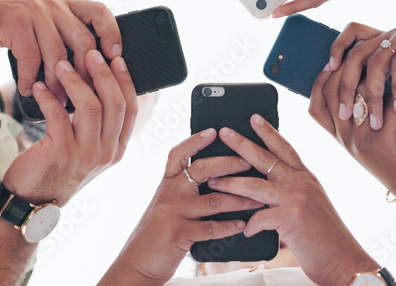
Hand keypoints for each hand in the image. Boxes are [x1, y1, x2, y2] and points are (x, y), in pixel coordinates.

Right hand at [0, 0, 121, 100]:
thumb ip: (61, 34)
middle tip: (84, 96)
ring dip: (58, 83)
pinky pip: (30, 58)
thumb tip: (88, 68)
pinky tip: (27, 90)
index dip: (112, 34)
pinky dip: (30, 78)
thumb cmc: (5, 23)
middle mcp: (53, 5)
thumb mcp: (40, 21)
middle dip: (85, 73)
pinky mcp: (14, 23)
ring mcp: (34, 12)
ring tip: (57, 100)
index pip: (100, 12)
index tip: (115, 58)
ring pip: (58, 53)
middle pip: (83, 40)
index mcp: (65, 4)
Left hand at [2, 51, 135, 203]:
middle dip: (103, 73)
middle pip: (115, 102)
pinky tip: (39, 89)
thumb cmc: (57, 169)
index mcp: (117, 149)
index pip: (131, 108)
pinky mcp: (61, 153)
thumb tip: (100, 86)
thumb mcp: (87, 151)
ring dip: (75, 80)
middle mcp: (107, 152)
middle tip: (90, 53)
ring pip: (90, 106)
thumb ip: (99, 126)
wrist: (32, 202)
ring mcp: (86, 154)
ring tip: (61, 65)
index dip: (125, 80)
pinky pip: (58, 115)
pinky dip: (48, 97)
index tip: (116, 59)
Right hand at [103, 130, 261, 285]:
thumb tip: (214, 179)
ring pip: (214, 199)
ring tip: (258, 198)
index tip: (214, 131)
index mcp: (166, 184)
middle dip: (229, 163)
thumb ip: (183, 192)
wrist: (137, 263)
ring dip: (240, 199)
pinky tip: (242, 225)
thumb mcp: (165, 206)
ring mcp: (173, 213)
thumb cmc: (156, 235)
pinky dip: (229, 226)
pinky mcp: (179, 233)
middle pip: (202, 169)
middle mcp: (169, 194)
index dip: (195, 141)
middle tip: (249, 161)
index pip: (178, 154)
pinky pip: (210, 227)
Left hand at [207, 116, 379, 285]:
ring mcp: (296, 199)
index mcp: (307, 178)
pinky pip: (259, 217)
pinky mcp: (290, 218)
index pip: (285, 148)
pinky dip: (250, 225)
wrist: (343, 259)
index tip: (253, 118)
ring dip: (231, 182)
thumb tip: (268, 189)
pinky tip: (246, 231)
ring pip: (255, 184)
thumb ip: (293, 193)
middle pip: (265, 157)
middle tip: (224, 132)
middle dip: (241, 144)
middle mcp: (301, 183)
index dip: (268, 131)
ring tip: (213, 180)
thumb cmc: (326, 237)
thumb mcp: (311, 205)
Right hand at [308, 68, 395, 197]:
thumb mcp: (364, 138)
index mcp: (338, 137)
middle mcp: (345, 138)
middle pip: (334, 93)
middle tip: (371, 55)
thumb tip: (358, 77)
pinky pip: (392, 104)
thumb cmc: (391, 157)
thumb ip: (355, 116)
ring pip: (361, 93)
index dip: (320, 81)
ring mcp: (362, 140)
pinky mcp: (384, 141)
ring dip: (384, 75)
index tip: (334, 62)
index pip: (314, 106)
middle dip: (349, 68)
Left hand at [319, 22, 395, 130]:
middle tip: (346, 115)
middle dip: (346, 86)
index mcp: (384, 36)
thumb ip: (389, 74)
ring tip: (375, 121)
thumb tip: (363, 97)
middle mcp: (391, 31)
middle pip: (355, 54)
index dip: (335, 53)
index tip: (327, 81)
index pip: (350, 35)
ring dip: (373, 95)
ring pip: (376, 63)